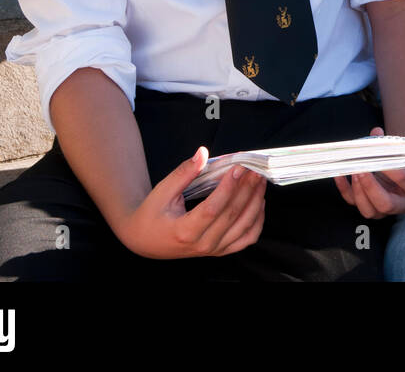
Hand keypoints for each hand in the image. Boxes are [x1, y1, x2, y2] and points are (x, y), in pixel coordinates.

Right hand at [112, 147, 266, 258]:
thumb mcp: (161, 192)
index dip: (228, 188)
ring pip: (245, 227)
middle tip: (255, 168)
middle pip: (232, 215)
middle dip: (247, 189)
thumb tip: (202, 153)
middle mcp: (202, 245)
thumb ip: (183, 173)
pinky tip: (259, 202)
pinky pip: (247, 239)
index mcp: (184, 231)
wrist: (144, 241)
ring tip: (259, 180)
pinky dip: (257, 221)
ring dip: (256, 201)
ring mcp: (213, 250)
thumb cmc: (151, 215)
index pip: (213, 209)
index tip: (238, 168)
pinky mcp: (220, 251)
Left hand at [333, 127, 404, 217]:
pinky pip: (352, 202)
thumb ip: (391, 144)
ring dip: (358, 190)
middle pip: (385, 204)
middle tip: (362, 169)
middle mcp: (401, 204)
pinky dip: (343, 189)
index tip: (379, 156)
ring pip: (368, 210)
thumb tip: (375, 132)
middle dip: (370, 187)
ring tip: (354, 170)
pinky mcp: (368, 207)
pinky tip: (339, 174)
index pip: (404, 179)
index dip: (391, 169)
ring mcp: (383, 210)